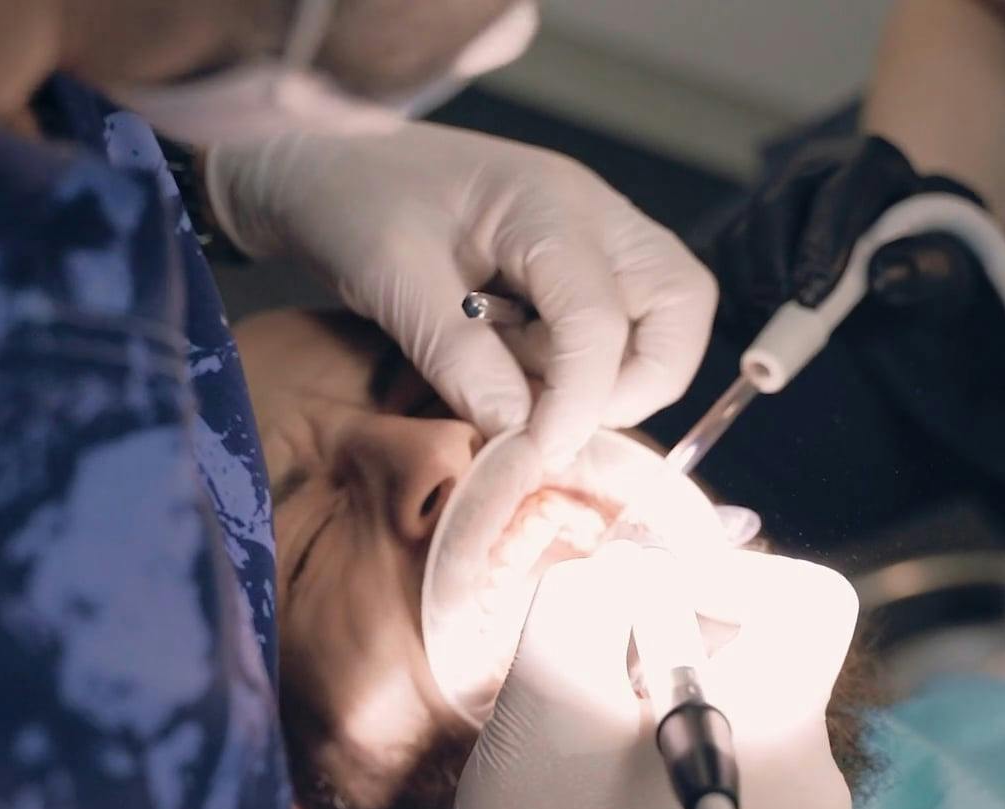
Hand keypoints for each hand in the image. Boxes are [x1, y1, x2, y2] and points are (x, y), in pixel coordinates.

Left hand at [204, 123, 717, 464]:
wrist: (323, 159)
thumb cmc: (350, 201)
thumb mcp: (389, 279)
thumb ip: (456, 354)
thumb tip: (517, 430)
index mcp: (547, 204)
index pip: (602, 320)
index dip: (579, 401)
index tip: (531, 453)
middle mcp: (591, 212)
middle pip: (681, 305)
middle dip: (642, 382)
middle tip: (563, 422)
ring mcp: (592, 232)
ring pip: (664, 314)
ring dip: (614, 374)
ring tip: (523, 386)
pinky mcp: (575, 260)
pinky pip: (620, 320)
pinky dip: (583, 362)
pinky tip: (515, 366)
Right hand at [375, 544, 858, 808]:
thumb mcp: (545, 677)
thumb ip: (598, 586)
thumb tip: (642, 567)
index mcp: (790, 731)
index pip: (810, 595)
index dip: (727, 571)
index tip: (642, 603)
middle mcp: (823, 787)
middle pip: (771, 654)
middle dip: (680, 643)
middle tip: (595, 679)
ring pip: (750, 715)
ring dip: (673, 704)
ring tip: (595, 750)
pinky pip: (744, 776)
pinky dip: (681, 760)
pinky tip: (613, 802)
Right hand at [714, 134, 982, 329]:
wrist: (898, 262)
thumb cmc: (921, 262)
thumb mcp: (942, 267)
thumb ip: (924, 268)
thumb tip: (884, 274)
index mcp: (870, 164)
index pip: (840, 192)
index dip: (821, 242)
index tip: (811, 296)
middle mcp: (814, 171)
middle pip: (774, 207)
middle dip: (771, 265)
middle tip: (777, 313)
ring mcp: (776, 197)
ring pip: (740, 233)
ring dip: (746, 285)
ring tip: (766, 328)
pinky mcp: (748, 228)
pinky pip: (721, 258)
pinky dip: (729, 294)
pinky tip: (749, 324)